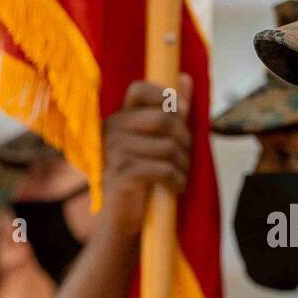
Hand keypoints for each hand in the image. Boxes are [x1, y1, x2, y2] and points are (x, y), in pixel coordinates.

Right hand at [99, 74, 192, 237]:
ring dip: (183, 165)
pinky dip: (177, 180)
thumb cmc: (142, 179)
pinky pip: (163, 169)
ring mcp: (113, 152)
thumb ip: (170, 111)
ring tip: (180, 175)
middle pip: (164, 119)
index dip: (165, 96)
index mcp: (118, 118)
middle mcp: (111, 130)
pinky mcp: (121, 174)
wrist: (123, 220)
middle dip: (185, 139)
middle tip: (186, 156)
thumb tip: (185, 78)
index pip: (139, 89)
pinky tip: (175, 187)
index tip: (181, 114)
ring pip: (168, 147)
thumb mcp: (156, 142)